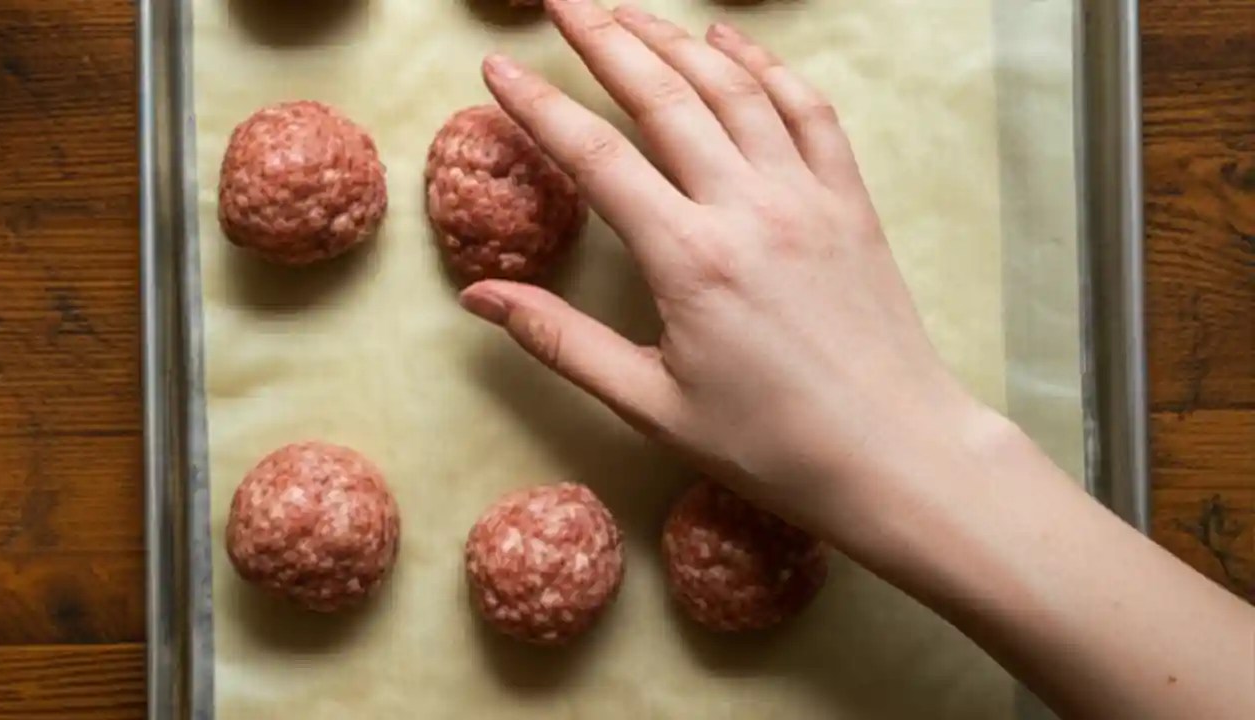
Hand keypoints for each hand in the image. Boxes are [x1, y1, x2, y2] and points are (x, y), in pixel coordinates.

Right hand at [461, 0, 987, 530]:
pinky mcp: (850, 202)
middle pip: (665, 97)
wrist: (894, 454)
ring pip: (735, 89)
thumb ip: (562, 341)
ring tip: (628, 9)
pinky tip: (732, 42)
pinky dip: (767, 66)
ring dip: (676, 38)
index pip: (596, 158)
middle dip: (605, 39)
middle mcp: (748, 208)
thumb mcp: (651, 404)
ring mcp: (807, 197)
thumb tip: (479, 295)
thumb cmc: (770, 444)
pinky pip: (808, 111)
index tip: (497, 70)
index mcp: (689, 260)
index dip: (540, 108)